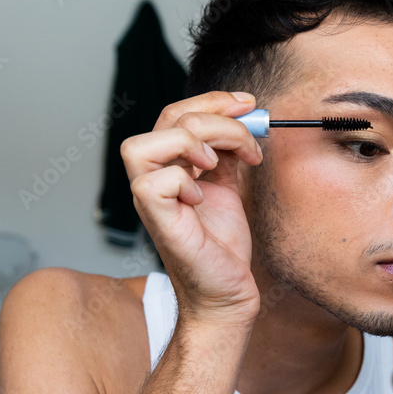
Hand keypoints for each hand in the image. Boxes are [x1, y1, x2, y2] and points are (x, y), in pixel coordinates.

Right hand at [120, 91, 265, 324]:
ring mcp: (149, 200)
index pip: (177, 113)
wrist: (227, 292)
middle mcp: (153, 178)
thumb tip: (243, 118)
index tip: (248, 104)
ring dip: (192, 143)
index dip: (212, 101)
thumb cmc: (223, 248)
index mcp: (170, 166)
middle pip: (167, 120)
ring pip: (144, 144)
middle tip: (248, 140)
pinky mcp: (155, 220)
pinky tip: (203, 197)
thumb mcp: (229, 187)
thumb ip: (227, 153)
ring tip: (220, 165)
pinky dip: (182, 180)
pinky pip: (152, 182)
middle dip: (214, 118)